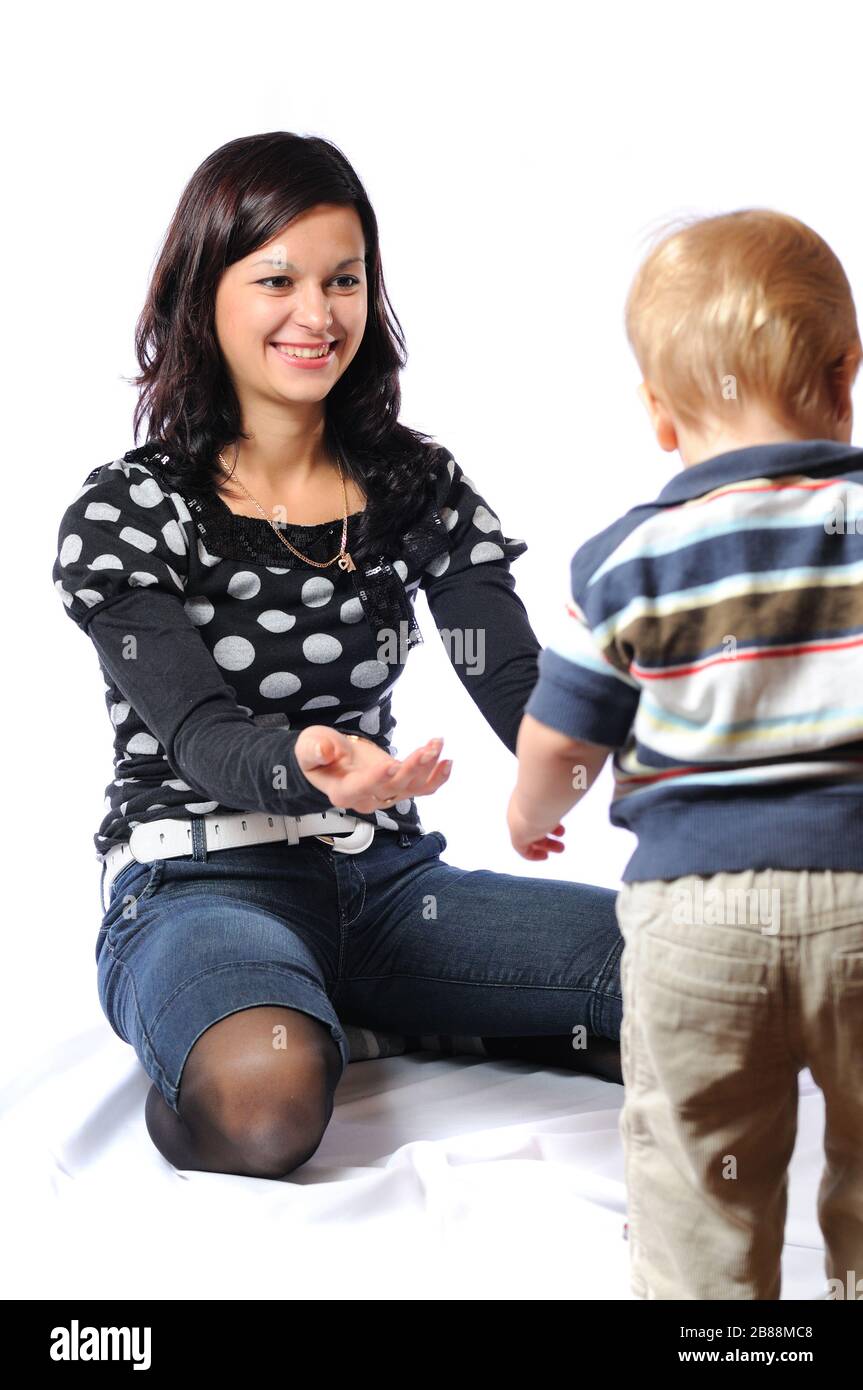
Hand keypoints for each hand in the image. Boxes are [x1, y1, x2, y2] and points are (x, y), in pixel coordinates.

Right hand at [296, 726, 451, 813]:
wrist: (332, 760)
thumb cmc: (319, 753)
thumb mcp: (309, 746)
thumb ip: (315, 750)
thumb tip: (325, 751)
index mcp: (342, 791)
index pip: (359, 789)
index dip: (375, 780)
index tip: (390, 766)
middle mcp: (367, 798)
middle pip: (393, 788)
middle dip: (412, 768)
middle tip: (427, 749)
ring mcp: (387, 793)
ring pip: (412, 787)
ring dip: (428, 768)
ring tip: (437, 745)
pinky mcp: (401, 785)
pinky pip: (422, 787)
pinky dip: (437, 777)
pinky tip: (447, 762)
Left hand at [507, 792, 565, 860]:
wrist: (539, 795)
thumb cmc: (553, 787)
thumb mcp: (561, 788)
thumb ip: (567, 788)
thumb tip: (580, 782)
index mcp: (528, 797)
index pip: (536, 809)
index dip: (548, 816)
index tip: (560, 823)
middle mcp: (520, 809)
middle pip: (532, 823)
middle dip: (549, 831)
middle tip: (563, 833)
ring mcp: (517, 822)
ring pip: (530, 837)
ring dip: (547, 844)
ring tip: (561, 848)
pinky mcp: (517, 836)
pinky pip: (523, 850)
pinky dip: (533, 855)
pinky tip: (545, 856)